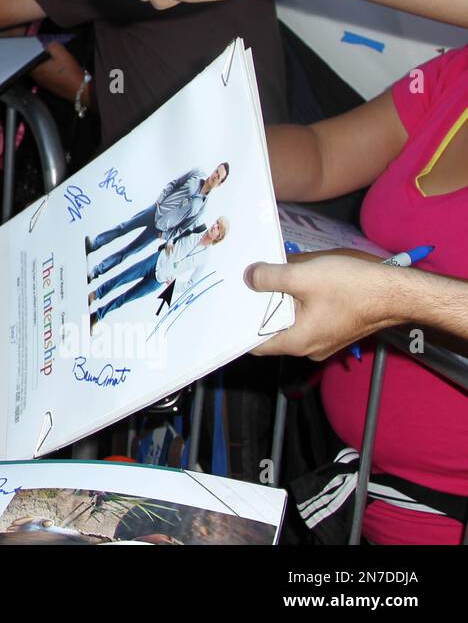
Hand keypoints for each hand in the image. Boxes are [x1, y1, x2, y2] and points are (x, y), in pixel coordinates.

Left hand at [246, 249, 395, 360]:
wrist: (398, 292)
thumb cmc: (353, 287)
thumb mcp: (302, 275)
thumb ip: (269, 277)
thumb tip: (248, 277)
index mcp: (296, 342)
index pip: (253, 344)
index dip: (237, 326)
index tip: (224, 309)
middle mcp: (308, 347)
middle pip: (270, 329)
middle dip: (256, 307)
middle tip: (239, 285)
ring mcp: (323, 339)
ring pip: (288, 321)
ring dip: (277, 300)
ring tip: (261, 277)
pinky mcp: (334, 328)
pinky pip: (305, 317)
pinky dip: (295, 300)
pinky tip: (290, 280)